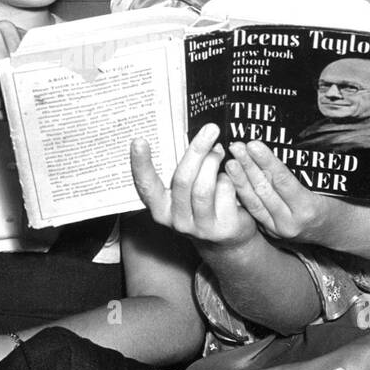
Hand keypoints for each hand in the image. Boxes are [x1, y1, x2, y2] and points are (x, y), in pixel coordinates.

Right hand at [130, 124, 258, 251]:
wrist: (228, 240)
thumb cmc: (205, 204)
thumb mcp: (187, 191)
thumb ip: (185, 170)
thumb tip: (195, 136)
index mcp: (161, 208)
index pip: (147, 185)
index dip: (141, 164)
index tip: (138, 140)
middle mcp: (176, 220)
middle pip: (183, 180)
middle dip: (197, 150)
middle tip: (210, 129)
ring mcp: (199, 227)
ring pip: (204, 188)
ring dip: (214, 163)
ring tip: (219, 150)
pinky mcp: (223, 228)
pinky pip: (225, 193)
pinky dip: (229, 178)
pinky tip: (231, 176)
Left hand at [225, 140, 341, 245]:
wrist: (339, 232)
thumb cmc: (336, 202)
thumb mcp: (324, 186)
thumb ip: (298, 174)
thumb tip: (272, 151)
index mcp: (307, 208)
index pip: (282, 180)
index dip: (266, 162)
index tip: (253, 144)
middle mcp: (291, 223)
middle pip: (265, 191)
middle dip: (248, 167)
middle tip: (236, 147)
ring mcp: (279, 230)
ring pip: (255, 202)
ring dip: (240, 180)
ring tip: (230, 161)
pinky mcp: (271, 233)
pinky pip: (254, 211)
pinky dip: (243, 195)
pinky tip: (232, 181)